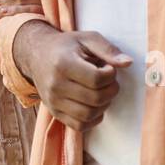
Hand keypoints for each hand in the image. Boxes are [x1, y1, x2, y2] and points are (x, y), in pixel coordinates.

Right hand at [12, 21, 131, 131]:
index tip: (108, 68)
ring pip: (89, 115)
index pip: (97, 79)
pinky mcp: (54, 112)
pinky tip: (94, 105)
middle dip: (111, 90)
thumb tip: (128, 63)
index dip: (110, 75)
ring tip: (101, 92)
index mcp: (63, 64)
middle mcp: (56, 85)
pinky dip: (93, 119)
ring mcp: (53, 101)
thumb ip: (108, 49)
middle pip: (95, 99)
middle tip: (108, 81)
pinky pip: (79, 125)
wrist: (36, 54)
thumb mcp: (86, 38)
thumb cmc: (65, 46)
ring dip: (103, 105)